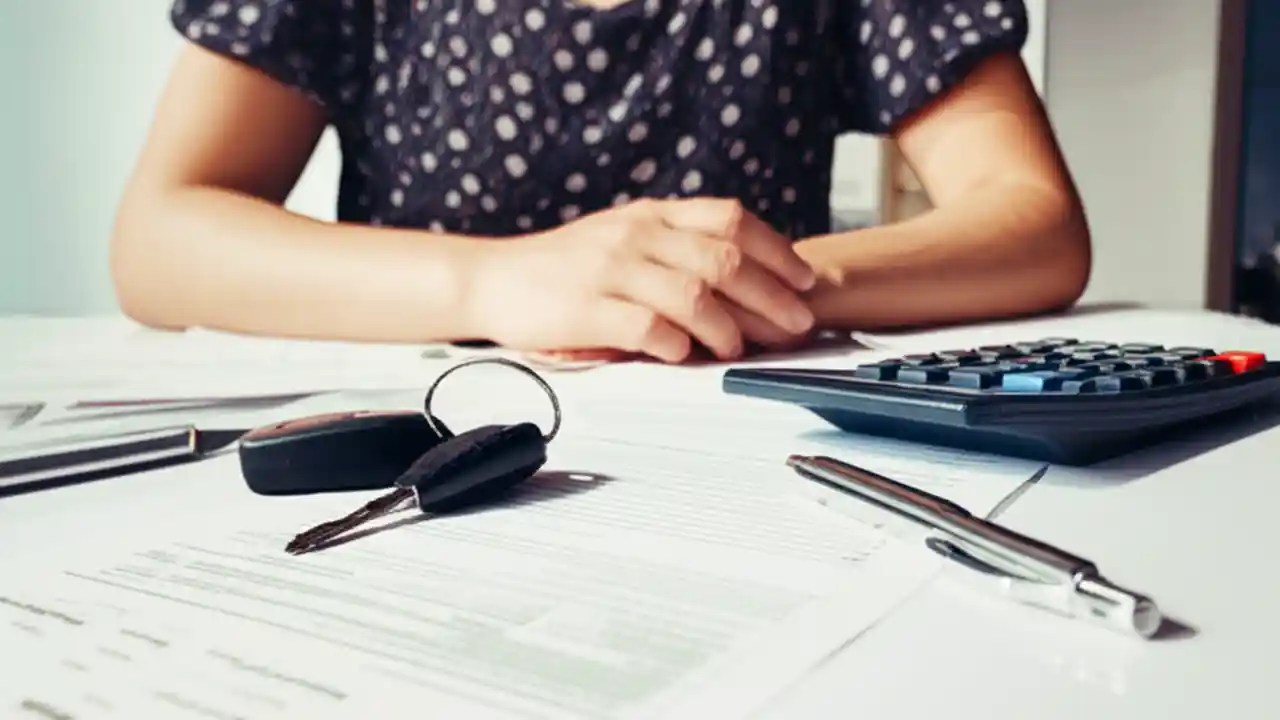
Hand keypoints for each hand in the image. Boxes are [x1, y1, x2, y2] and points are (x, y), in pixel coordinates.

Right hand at [468, 198, 815, 362]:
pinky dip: (677, 345)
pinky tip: (683, 355)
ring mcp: (612, 270)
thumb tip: (746, 280)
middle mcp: (637, 235)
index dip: (777, 251)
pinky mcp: (588, 309)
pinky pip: (650, 327)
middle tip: (794, 326)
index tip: (804, 281)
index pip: (730, 219)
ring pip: (695, 296)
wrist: (493, 280)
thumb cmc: (564, 267)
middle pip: (724, 260)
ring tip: (736, 350)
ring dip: (728, 329)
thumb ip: (676, 247)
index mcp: (651, 214)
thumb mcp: (623, 236)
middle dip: (771, 297)